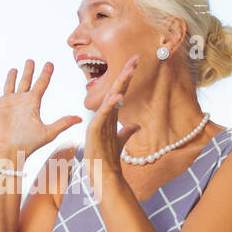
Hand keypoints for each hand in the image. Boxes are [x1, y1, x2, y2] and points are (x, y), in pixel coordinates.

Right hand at [0, 60, 81, 160]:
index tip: (50, 63)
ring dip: (12, 77)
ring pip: (10, 85)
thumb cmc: (28, 144)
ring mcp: (7, 103)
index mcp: (33, 103)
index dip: (46, 73)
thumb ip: (63, 123)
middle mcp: (20, 101)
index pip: (41, 84)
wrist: (8, 151)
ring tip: (14, 69)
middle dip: (29, 70)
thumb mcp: (48, 132)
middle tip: (31, 60)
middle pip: (26, 81)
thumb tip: (81, 118)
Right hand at [83, 55, 140, 177]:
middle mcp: (104, 115)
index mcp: (110, 115)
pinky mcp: (95, 129)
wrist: (102, 173)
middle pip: (116, 89)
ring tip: (129, 70)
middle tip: (136, 58)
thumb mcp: (121, 141)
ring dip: (120, 83)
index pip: (120, 91)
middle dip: (125, 73)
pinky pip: (104, 114)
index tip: (136, 63)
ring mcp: (99, 121)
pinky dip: (110, 104)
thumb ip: (127, 131)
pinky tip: (118, 95)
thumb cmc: (107, 157)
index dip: (127, 77)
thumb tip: (136, 125)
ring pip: (110, 98)